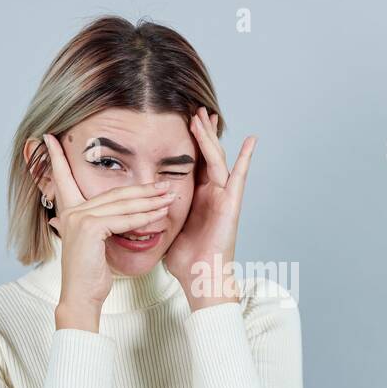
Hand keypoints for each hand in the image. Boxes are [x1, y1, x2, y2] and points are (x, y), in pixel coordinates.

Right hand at [36, 132, 176, 330]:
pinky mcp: (90, 227)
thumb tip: (120, 214)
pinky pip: (124, 218)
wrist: (81, 297)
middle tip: (164, 184)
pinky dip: (145, 216)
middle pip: (113, 193)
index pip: (63, 178)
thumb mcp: (95, 243)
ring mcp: (79, 218)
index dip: (56, 157)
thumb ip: (102, 223)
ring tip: (170, 195)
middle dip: (142, 189)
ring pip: (122, 204)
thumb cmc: (90, 274)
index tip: (50, 136)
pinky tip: (161, 213)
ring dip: (150, 200)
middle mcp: (71, 211)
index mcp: (69, 211)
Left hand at [164, 107, 257, 310]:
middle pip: (207, 155)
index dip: (190, 143)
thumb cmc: (186, 260)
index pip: (193, 163)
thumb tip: (135, 206)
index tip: (183, 123)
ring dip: (210, 136)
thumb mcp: (166, 227)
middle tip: (197, 109)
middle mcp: (211, 193)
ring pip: (217, 159)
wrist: (202, 278)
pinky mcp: (231, 204)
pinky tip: (251, 140)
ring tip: (204, 115)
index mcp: (196, 197)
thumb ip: (158, 212)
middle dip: (202, 132)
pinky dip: (245, 157)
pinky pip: (239, 175)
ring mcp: (223, 197)